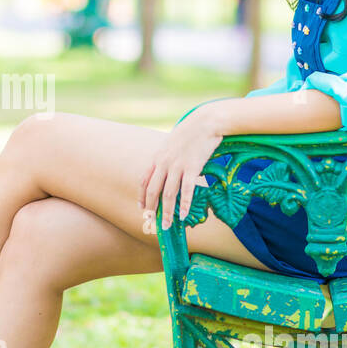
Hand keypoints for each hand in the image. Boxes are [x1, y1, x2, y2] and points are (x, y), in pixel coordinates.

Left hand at [139, 102, 226, 231]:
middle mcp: (164, 163)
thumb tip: (165, 170)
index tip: (141, 208)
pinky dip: (185, 204)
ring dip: (167, 212)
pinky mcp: (192, 167)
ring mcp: (177, 166)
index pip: (143, 180)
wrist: (205, 122)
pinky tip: (183, 215)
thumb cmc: (190, 132)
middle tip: (152, 223)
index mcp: (157, 157)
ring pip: (169, 194)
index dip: (141, 196)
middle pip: (153, 191)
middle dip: (151, 209)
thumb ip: (166, 157)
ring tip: (167, 226)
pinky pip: (187, 190)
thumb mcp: (171, 143)